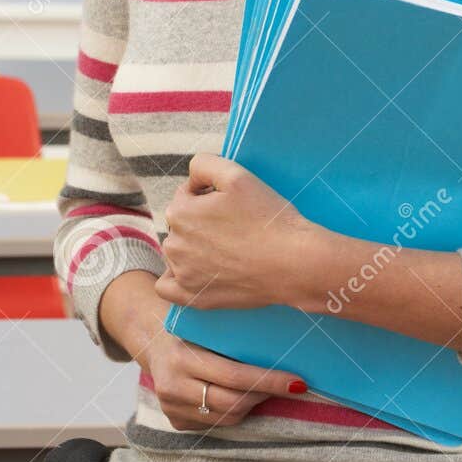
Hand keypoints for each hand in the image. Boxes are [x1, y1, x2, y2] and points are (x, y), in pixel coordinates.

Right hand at [143, 322, 305, 430]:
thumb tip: (286, 348)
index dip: (270, 382)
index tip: (298, 382)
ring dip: (252, 405)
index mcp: (180, 358)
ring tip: (264, 388)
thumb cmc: (190, 327)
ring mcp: (171, 408)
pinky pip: (216, 424)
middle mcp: (172, 385)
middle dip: (265, 395)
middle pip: (232, 403)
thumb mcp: (206, 325)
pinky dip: (234, 412)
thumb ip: (234, 338)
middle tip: (288, 385)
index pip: (234, 377)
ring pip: (227, 418)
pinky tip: (240, 396)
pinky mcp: (175, 421)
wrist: (152, 340)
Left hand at [155, 152, 318, 311]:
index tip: (232, 205)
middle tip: (234, 227)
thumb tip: (192, 180)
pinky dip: (176, 279)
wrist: (294, 263)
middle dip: (200, 221)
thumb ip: (203, 164)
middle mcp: (174, 244)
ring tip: (228, 250)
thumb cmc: (268, 218)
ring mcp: (183, 274)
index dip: (209, 196)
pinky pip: (167, 288)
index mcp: (179, 212)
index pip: (186, 196)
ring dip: (193, 247)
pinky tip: (195, 272)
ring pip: (178, 252)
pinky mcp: (194, 298)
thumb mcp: (237, 174)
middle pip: (182, 225)